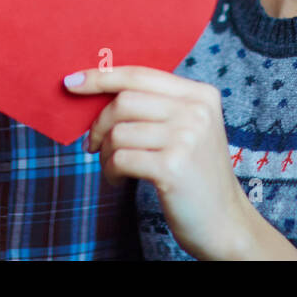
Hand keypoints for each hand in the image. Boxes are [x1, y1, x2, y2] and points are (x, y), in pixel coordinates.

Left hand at [64, 65, 256, 259]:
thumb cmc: (196, 174)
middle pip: (124, 101)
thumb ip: (156, 106)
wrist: (224, 221)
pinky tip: (118, 180)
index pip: (140, 74)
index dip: (101, 77)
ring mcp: (186, 138)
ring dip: (104, 153)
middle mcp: (196, 111)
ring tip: (112, 167)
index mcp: (200, 94)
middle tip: (93, 144)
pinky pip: (120, 159)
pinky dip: (110, 171)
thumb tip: (98, 90)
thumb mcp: (188, 129)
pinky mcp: (173, 167)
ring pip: (119, 132)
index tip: (72, 82)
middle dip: (99, 123)